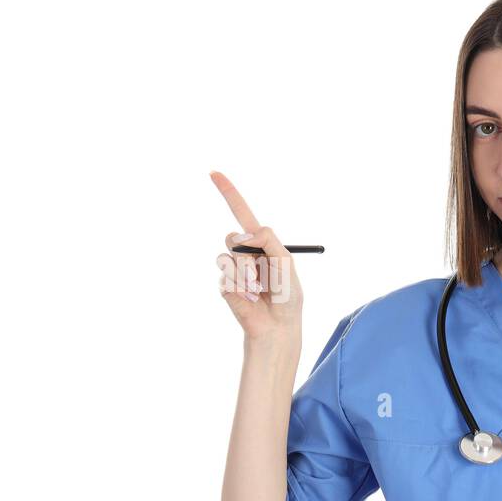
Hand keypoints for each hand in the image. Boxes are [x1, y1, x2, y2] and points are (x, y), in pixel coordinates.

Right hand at [210, 170, 303, 342]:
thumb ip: (268, 240)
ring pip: (230, 257)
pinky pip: (226, 276)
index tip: (214, 173)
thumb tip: (242, 235)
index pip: (242, 213)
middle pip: (232, 235)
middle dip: (245, 250)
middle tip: (260, 269)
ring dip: (247, 273)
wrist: (277, 327)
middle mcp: (245, 253)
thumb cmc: (288, 296)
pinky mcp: (225, 286)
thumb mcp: (286, 261)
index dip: (229, 193)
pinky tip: (251, 298)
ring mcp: (233, 269)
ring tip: (259, 288)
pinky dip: (241, 286)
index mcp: (261, 243)